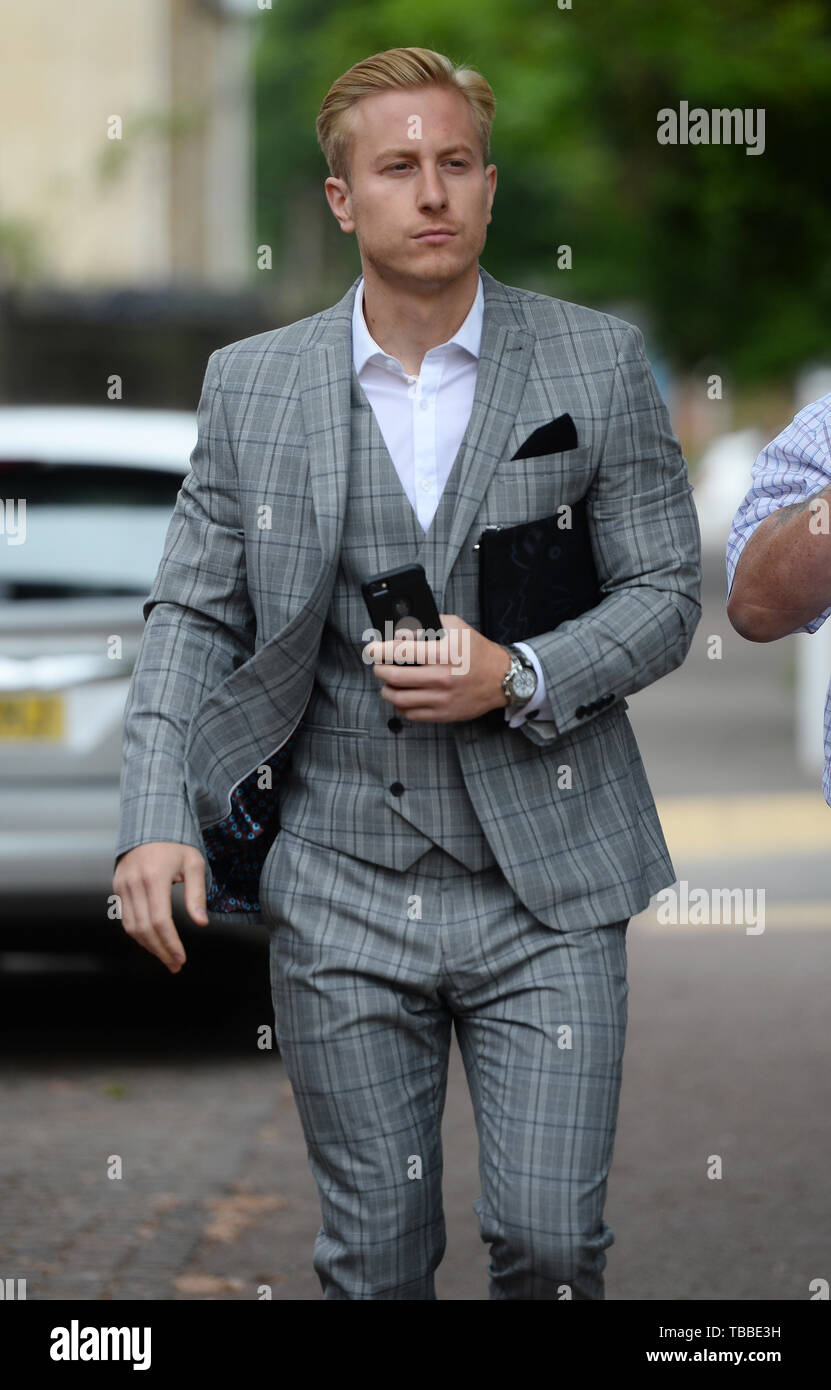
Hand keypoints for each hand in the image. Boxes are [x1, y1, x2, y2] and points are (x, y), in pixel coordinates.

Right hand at [113, 841, 207, 973]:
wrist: (150, 824)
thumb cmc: (176, 844)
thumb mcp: (194, 864)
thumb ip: (196, 895)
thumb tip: (201, 923)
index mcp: (154, 878)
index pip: (160, 921)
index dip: (170, 944)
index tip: (181, 958)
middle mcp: (134, 883)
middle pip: (144, 929)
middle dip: (160, 951)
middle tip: (175, 964)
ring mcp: (122, 886)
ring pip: (131, 927)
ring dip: (148, 946)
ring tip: (166, 957)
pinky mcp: (117, 887)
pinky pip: (125, 918)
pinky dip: (138, 934)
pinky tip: (153, 941)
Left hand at [363, 613, 511, 722]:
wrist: (501, 678)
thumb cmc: (476, 651)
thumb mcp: (456, 626)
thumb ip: (429, 622)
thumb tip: (401, 627)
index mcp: (444, 653)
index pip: (400, 651)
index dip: (378, 650)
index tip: (371, 649)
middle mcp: (441, 677)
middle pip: (393, 676)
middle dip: (378, 669)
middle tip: (377, 665)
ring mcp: (442, 698)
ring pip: (398, 699)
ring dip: (386, 690)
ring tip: (387, 682)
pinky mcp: (443, 714)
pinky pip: (411, 714)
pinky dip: (400, 706)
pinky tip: (402, 696)